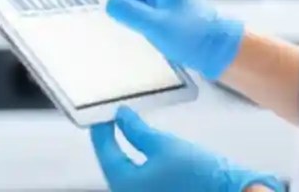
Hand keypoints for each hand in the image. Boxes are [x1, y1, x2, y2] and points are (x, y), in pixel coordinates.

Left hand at [91, 107, 282, 191]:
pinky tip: (145, 147)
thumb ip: (136, 130)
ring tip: (128, 128)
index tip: (101, 114)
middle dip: (112, 140)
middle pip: (114, 164)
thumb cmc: (197, 174)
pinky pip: (141, 176)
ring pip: (127, 171)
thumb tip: (120, 116)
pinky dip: (138, 159)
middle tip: (113, 118)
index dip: (102, 131)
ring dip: (125, 149)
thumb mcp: (163, 144)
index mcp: (125, 185)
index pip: (106, 153)